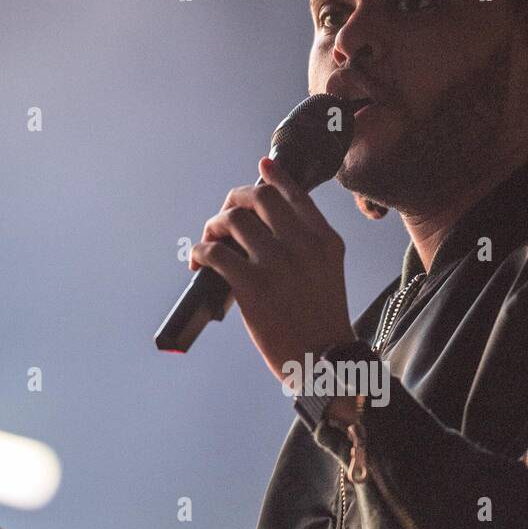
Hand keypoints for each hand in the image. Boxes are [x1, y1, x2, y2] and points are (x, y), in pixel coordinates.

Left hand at [190, 156, 355, 380]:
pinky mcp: (253, 285)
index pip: (296, 194)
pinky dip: (200, 253)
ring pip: (233, 220)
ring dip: (213, 227)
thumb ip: (307, 246)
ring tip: (209, 243)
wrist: (324, 361)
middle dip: (234, 200)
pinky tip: (199, 263)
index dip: (275, 177)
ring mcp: (278, 263)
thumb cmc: (322, 323)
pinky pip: (215, 253)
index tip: (261, 167)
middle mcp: (303, 245)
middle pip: (259, 197)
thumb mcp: (329, 274)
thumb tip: (265, 227)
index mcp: (325, 240)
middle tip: (224, 218)